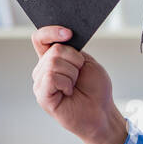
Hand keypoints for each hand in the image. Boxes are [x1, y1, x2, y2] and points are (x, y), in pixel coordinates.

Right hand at [32, 26, 125, 143]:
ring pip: (53, 63)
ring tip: (75, 86)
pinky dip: (66, 83)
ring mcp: (41, 83)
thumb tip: (59, 40)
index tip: (68, 33)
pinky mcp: (42, 96)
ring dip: (72, 73)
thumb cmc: (95, 90)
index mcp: (52, 59)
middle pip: (53, 50)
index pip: (40, 38)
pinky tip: (69, 92)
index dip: (51, 31)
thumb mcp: (86, 62)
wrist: (101, 112)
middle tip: (80, 75)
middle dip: (75, 60)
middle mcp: (43, 70)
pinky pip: (50, 78)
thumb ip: (70, 50)